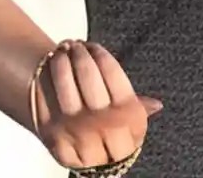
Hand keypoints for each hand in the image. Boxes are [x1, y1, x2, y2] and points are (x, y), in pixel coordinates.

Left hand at [34, 41, 162, 168]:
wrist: (80, 158)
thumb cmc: (109, 131)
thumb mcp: (128, 125)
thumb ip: (138, 109)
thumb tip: (157, 105)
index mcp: (124, 122)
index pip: (114, 76)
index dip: (102, 56)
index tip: (95, 47)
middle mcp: (98, 127)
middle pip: (88, 76)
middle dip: (81, 54)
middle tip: (77, 45)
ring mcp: (71, 128)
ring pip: (64, 82)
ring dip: (62, 60)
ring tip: (64, 50)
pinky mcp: (48, 130)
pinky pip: (45, 93)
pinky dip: (46, 74)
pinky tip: (50, 63)